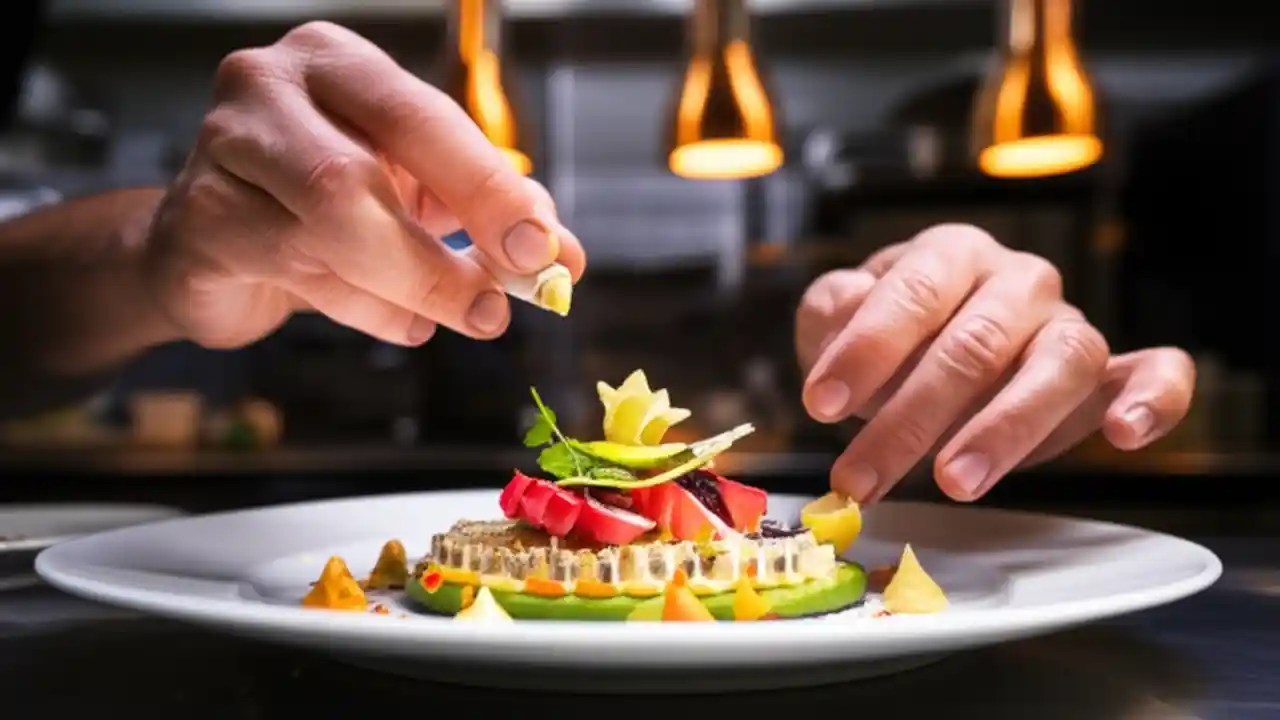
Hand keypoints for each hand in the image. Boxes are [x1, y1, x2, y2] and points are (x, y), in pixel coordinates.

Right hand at [142, 21, 584, 349]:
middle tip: (498, 304)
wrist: (214, 243)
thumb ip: (488, 216)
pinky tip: (402, 321)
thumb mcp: (418, 195)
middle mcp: (269, 87)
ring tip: (459, 316)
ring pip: (326, 230)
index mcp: (338, 63)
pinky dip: (363, 309)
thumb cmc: (325, 206)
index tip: (543, 247)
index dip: (487, 187)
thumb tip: (563, 257)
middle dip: (440, 253)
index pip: (422, 117)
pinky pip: (293, 274)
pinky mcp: (196, 221)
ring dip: (409, 289)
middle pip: (359, 175)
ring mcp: (220, 150)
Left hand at [795, 224, 1194, 502]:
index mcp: (950, 254)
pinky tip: (1123, 435)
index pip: (913, 293)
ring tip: (951, 483)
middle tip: (861, 477)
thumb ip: (833, 311)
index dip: (866, 349)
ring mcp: (1068, 323)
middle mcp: (1018, 280)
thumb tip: (843, 311)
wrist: (930, 356)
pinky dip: (1153, 400)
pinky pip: (1156, 373)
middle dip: (910, 418)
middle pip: (975, 345)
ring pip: (1059, 364)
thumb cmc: (885, 340)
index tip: (822, 405)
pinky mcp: (1111, 373)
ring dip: (1005, 428)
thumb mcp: (838, 318)